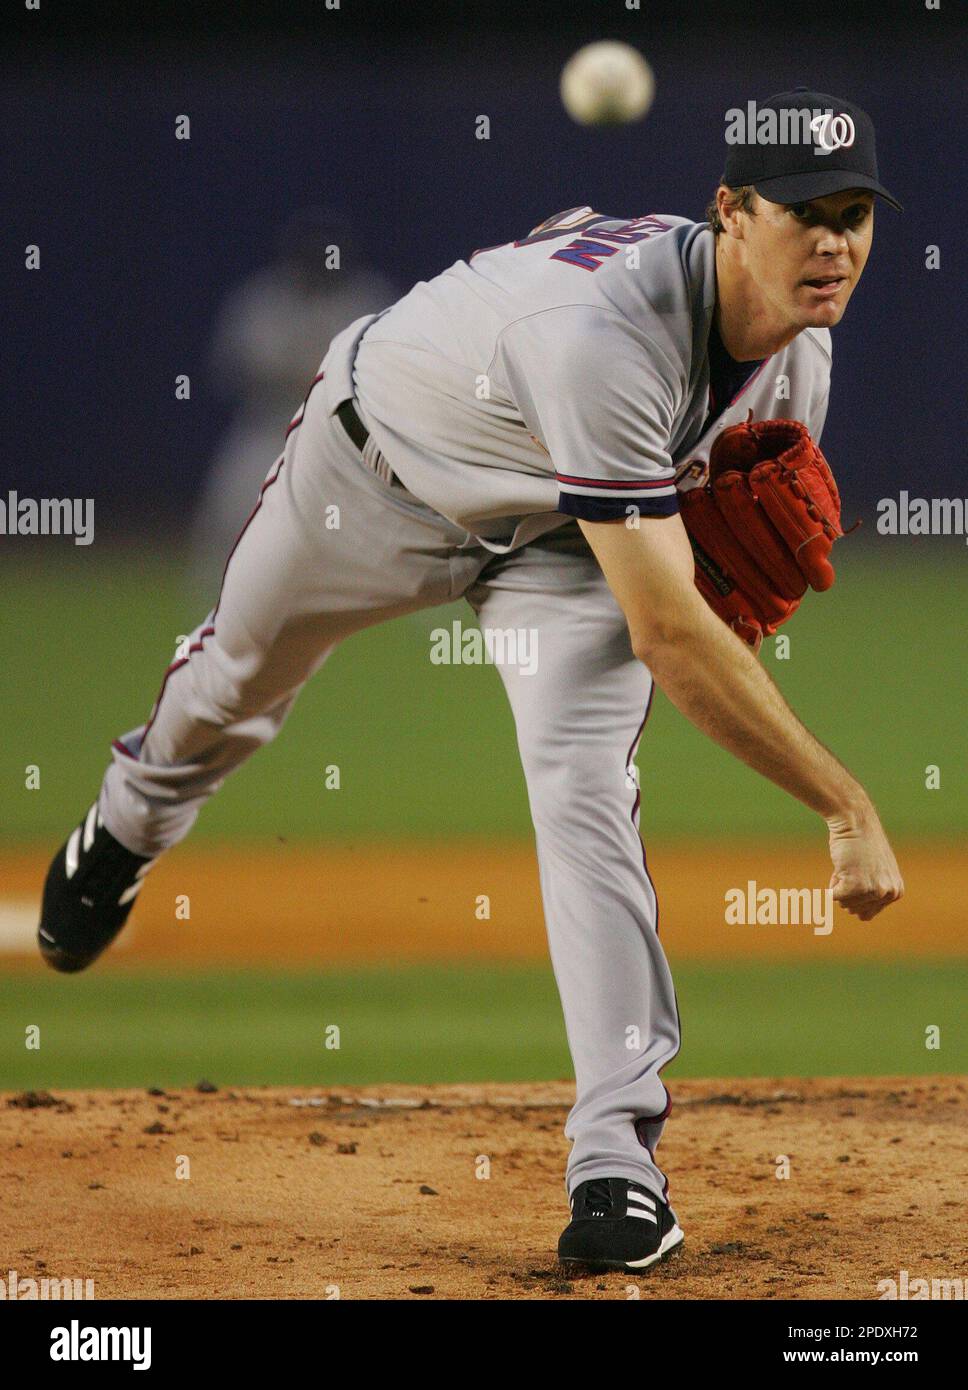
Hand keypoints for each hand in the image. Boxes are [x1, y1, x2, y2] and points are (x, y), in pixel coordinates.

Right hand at [826, 806, 903, 920]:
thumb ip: (875, 892)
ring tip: (849, 865)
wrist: (854, 821)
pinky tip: (841, 866)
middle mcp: (888, 893)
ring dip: (839, 885)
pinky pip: (834, 896)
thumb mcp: (878, 870)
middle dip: (847, 892)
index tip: (861, 873)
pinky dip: (831, 883)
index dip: (856, 895)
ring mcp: (873, 891)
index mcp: (896, 892)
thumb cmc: (862, 843)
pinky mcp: (856, 886)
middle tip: (854, 868)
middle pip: (854, 911)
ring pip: (844, 903)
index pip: (866, 913)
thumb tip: (864, 917)